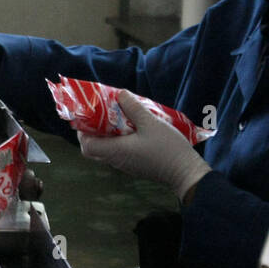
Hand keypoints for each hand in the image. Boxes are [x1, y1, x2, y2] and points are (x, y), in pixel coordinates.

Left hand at [78, 91, 211, 201]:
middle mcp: (117, 161)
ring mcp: (126, 165)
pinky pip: (120, 153)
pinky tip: (132, 129)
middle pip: (95, 149)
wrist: (185, 173)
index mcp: (115, 151)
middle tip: (102, 116)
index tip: (88, 118)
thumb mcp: (150, 122)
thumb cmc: (167, 148)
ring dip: (108, 136)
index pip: (87, 146)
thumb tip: (120, 94)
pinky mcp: (135, 166)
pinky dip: (119, 141)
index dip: (83, 133)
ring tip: (119, 118)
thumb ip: (133, 108)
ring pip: (107, 151)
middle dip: (94, 132)